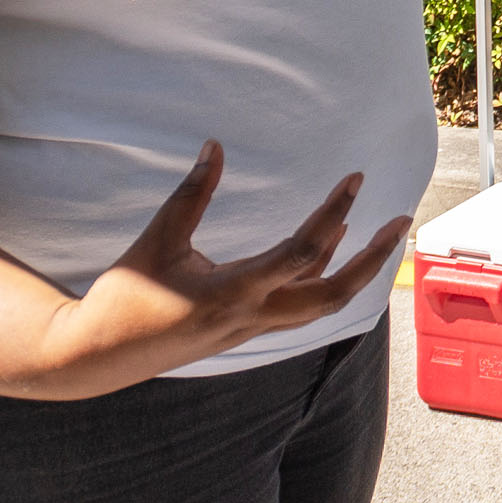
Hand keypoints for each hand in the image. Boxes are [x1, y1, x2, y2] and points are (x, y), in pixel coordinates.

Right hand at [38, 142, 408, 397]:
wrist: (99, 357)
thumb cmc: (125, 295)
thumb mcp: (156, 240)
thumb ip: (190, 194)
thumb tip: (215, 146)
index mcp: (230, 293)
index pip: (300, 253)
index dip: (333, 213)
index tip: (355, 179)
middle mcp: (251, 316)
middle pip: (333, 294)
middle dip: (373, 259)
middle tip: (402, 221)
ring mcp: (253, 328)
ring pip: (321, 304)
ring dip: (355, 270)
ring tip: (381, 234)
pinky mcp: (247, 330)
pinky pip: (299, 304)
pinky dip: (321, 276)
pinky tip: (330, 247)